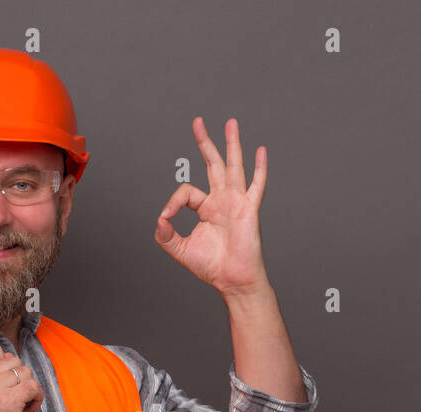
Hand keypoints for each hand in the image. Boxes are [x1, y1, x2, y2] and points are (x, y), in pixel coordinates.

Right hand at [0, 344, 42, 411]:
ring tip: (20, 405)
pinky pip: (34, 386)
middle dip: (18, 379)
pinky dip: (37, 398)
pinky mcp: (9, 401)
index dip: (5, 363)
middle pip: (14, 361)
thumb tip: (9, 360)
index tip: (6, 380)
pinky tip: (28, 409)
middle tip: (12, 397)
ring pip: (26, 373)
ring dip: (28, 389)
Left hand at [154, 117, 270, 298]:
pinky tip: (261, 151)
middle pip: (213, 164)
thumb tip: (160, 218)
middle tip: (197, 121)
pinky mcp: (249, 209)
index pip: (187, 192)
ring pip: (233, 167)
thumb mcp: (181, 250)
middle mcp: (222, 201)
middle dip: (205, 142)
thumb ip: (166, 235)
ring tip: (230, 123)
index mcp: (207, 208)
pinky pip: (256, 185)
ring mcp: (237, 202)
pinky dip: (259, 168)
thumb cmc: (212, 267)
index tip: (166, 218)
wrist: (233, 280)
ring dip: (232, 144)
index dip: (173, 202)